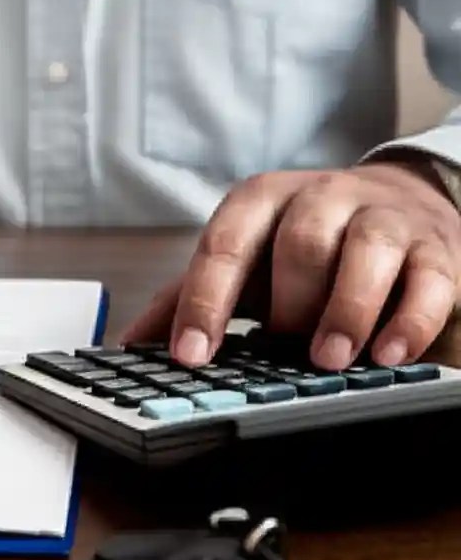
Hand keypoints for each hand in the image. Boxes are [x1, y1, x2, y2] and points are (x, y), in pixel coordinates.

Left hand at [121, 160, 460, 370]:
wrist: (399, 202)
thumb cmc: (303, 245)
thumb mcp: (243, 263)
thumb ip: (186, 297)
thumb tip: (129, 345)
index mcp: (260, 202)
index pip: (226, 244)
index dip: (205, 300)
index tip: (189, 354)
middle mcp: (320, 199)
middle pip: (302, 241)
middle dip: (289, 300)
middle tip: (279, 348)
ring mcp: (382, 218)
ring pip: (366, 250)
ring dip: (346, 308)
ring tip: (329, 359)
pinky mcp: (435, 248)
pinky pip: (429, 278)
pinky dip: (411, 320)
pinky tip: (390, 355)